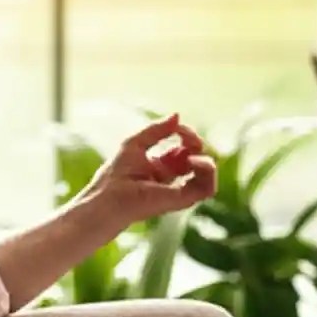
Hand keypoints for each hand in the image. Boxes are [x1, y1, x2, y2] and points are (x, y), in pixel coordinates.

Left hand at [80, 113, 215, 226]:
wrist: (109, 198)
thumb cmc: (116, 174)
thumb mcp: (135, 143)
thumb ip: (157, 129)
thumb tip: (178, 115)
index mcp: (159, 167)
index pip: (183, 149)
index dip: (185, 135)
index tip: (178, 128)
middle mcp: (170, 180)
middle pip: (195, 159)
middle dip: (195, 144)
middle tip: (189, 139)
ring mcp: (178, 191)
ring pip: (206, 176)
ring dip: (206, 161)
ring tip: (193, 153)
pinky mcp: (182, 201)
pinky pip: (208, 188)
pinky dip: (207, 172)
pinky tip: (193, 161)